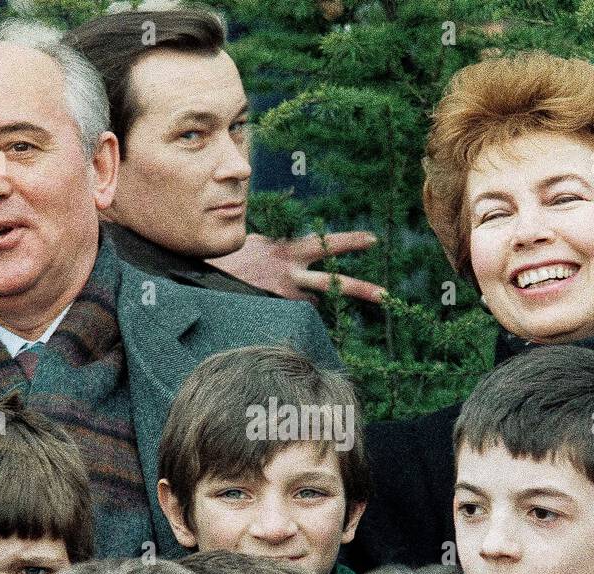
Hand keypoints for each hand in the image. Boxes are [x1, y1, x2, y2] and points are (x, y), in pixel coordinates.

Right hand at [208, 231, 386, 302]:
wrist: (206, 269)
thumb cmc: (230, 256)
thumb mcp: (257, 243)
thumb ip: (277, 249)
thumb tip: (285, 254)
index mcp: (289, 250)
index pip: (327, 245)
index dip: (351, 242)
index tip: (373, 240)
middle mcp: (291, 272)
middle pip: (335, 281)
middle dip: (362, 289)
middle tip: (386, 295)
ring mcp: (283, 294)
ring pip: (315, 303)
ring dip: (323, 305)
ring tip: (335, 312)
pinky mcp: (271, 308)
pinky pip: (291, 313)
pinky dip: (292, 309)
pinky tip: (280, 304)